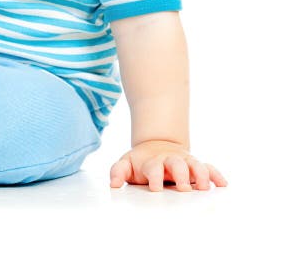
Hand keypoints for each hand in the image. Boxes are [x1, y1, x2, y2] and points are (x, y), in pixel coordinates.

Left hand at [109, 140, 227, 191]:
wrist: (156, 146)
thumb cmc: (140, 162)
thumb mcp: (126, 164)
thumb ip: (118, 172)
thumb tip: (113, 184)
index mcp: (153, 162)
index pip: (154, 168)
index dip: (154, 177)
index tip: (155, 188)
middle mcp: (170, 161)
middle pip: (177, 164)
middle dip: (181, 175)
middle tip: (184, 188)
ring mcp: (185, 162)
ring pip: (196, 165)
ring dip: (201, 175)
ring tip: (205, 187)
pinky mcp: (196, 165)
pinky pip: (209, 167)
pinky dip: (216, 174)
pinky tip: (223, 184)